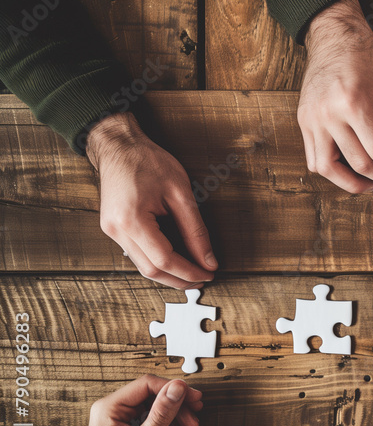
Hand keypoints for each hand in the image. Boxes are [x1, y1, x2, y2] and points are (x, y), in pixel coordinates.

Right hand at [88, 112, 216, 289]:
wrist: (118, 146)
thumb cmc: (147, 161)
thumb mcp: (180, 193)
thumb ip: (195, 230)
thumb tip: (208, 259)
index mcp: (132, 220)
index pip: (164, 259)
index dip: (189, 271)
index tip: (208, 274)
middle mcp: (116, 230)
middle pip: (151, 269)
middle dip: (179, 278)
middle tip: (203, 278)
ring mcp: (111, 231)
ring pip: (142, 266)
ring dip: (168, 273)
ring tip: (192, 272)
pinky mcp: (113, 229)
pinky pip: (137, 254)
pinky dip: (157, 261)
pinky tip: (175, 260)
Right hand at [298, 0, 372, 192]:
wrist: (334, 35)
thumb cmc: (363, 55)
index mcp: (353, 103)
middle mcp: (329, 114)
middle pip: (360, 164)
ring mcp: (312, 120)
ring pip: (329, 169)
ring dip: (354, 184)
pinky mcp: (304, 122)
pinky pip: (313, 159)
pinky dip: (332, 171)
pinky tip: (351, 170)